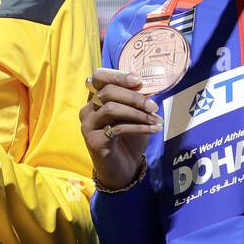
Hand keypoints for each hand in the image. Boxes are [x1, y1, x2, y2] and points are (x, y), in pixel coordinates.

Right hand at [80, 68, 161, 189]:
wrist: (123, 168)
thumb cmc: (129, 139)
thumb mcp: (135, 115)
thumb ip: (138, 100)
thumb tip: (150, 86)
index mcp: (95, 98)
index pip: (99, 77)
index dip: (117, 75)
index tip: (138, 81)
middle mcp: (88, 110)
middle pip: (107, 92)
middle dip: (134, 97)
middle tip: (153, 106)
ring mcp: (88, 125)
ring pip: (111, 109)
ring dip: (137, 113)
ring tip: (156, 120)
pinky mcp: (93, 141)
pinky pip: (117, 128)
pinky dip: (138, 127)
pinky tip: (153, 129)